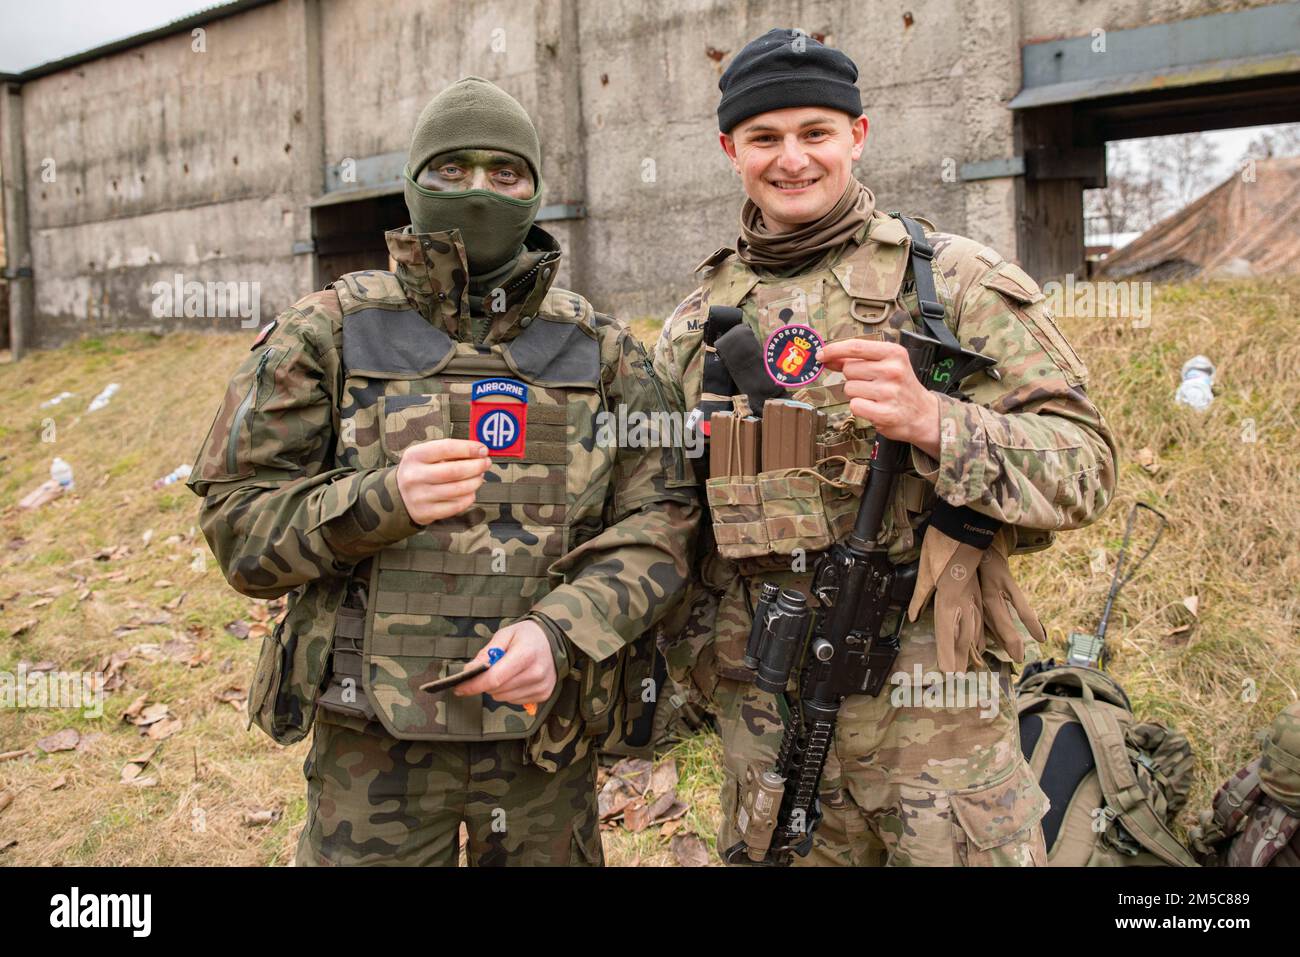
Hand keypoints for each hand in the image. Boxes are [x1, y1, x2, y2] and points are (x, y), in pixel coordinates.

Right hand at [395, 439, 490, 524]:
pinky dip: (468, 498)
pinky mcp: (426, 512)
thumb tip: (479, 451)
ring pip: (457, 489)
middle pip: (454, 471)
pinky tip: (471, 492)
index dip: (468, 448)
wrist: (397, 495)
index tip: (483, 449)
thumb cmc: (419, 470)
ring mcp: (420, 496)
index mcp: (414, 456)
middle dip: (476, 466)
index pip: (446, 448)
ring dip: (475, 482)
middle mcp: (415, 476)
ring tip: (479, 477)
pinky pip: (455, 506)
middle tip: (486, 463)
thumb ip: (449, 451)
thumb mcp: (425, 455)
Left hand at [454, 619, 556, 705]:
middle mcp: (535, 673)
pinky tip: (517, 679)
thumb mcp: (504, 635)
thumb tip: (469, 671)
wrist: (555, 640)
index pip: (494, 678)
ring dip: (498, 688)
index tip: (459, 687)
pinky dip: (510, 692)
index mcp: (525, 655)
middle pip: (497, 690)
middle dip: (486, 683)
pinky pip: (515, 701)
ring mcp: (541, 686)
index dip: (473, 685)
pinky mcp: (544, 695)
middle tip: (489, 670)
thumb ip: (486, 653)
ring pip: (504, 698)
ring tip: (507, 672)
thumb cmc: (527, 635)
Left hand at [817, 339, 941, 457]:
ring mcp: (889, 392)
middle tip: (871, 384)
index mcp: (894, 353)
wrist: (923, 414)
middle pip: (849, 369)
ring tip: (875, 397)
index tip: (820, 355)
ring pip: (849, 388)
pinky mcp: (885, 413)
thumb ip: (857, 358)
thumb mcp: (886, 364)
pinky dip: (860, 408)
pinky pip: (854, 406)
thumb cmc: (900, 386)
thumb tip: (826, 357)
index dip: (833, 350)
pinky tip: (875, 408)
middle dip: (853, 377)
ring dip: (856, 394)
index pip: (855, 347)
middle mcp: (893, 370)